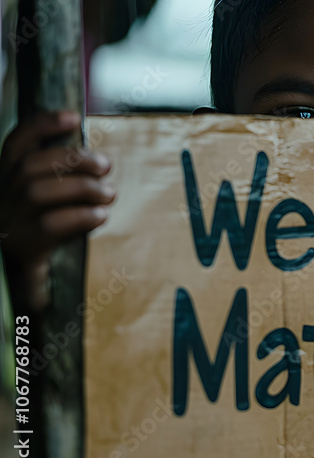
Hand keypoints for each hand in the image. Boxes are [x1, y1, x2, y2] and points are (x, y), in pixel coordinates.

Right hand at [0, 111, 115, 311]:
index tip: (72, 117)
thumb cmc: (46, 240)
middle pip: (31, 165)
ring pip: (38, 192)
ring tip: (109, 193)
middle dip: (74, 158)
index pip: (14, 144)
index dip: (41, 126)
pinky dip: (81, 216)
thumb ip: (60, 180)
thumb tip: (95, 159)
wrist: (25, 290)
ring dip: (82, 187)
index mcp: (3, 183)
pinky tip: (100, 216)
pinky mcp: (23, 250)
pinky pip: (50, 225)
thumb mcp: (49, 204)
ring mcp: (7, 225)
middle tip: (106, 165)